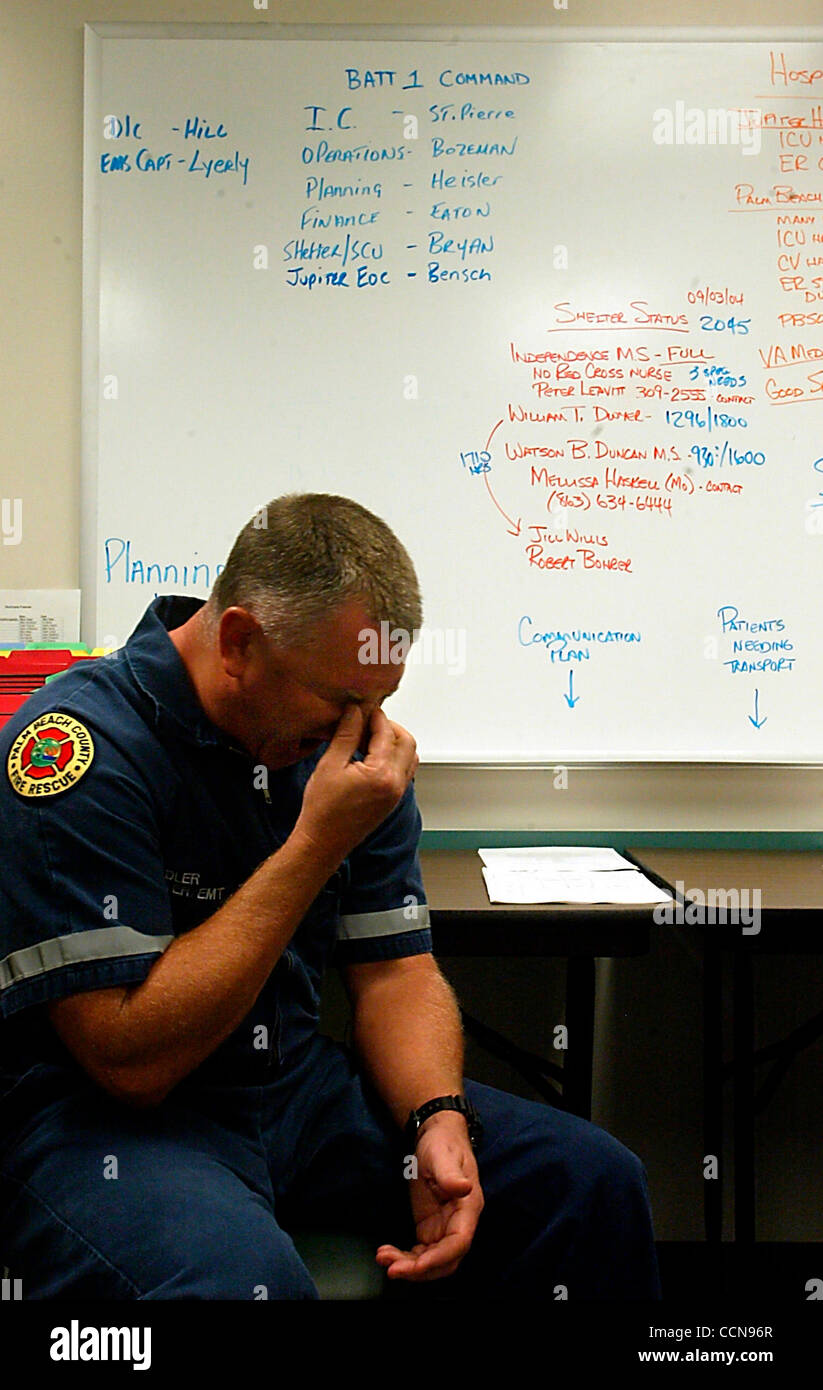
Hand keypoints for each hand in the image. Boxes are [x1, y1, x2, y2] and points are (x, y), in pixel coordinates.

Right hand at [296, 705, 417, 866]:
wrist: (323, 843)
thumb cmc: (322, 810)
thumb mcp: (330, 765)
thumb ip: (346, 734)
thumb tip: (355, 711)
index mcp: (382, 773)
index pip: (386, 732)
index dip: (374, 715)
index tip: (361, 708)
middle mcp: (396, 784)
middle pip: (407, 741)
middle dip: (389, 727)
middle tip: (366, 722)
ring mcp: (397, 794)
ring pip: (409, 756)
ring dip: (394, 742)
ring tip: (368, 738)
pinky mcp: (393, 800)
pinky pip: (404, 770)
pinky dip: (394, 757)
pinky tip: (370, 756)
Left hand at [376, 1112, 483, 1280]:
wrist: (435, 1137)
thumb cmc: (441, 1143)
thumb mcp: (442, 1155)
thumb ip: (450, 1174)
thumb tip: (464, 1188)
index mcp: (468, 1208)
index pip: (459, 1243)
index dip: (439, 1259)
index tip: (416, 1265)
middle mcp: (459, 1224)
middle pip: (446, 1260)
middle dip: (420, 1269)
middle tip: (390, 1267)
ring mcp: (444, 1228)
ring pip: (432, 1261)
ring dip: (409, 1267)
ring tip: (383, 1257)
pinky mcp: (430, 1229)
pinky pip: (421, 1253)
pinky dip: (405, 1259)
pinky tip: (387, 1253)